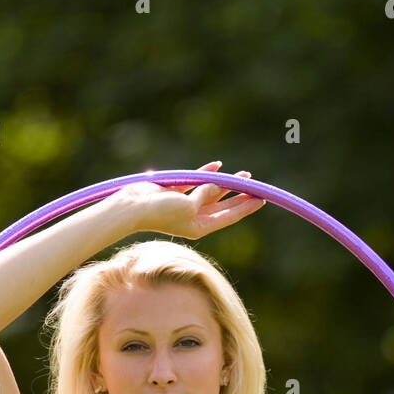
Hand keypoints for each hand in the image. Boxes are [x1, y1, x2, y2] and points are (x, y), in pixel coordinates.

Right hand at [118, 161, 265, 239]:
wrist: (132, 208)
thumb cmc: (160, 212)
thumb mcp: (189, 206)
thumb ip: (206, 194)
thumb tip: (218, 184)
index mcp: (199, 227)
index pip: (229, 216)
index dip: (246, 207)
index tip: (262, 199)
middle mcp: (194, 218)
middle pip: (223, 206)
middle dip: (240, 196)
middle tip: (256, 187)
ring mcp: (184, 206)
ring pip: (211, 193)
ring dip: (226, 184)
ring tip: (244, 176)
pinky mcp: (174, 193)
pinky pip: (195, 183)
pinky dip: (206, 175)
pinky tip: (218, 166)